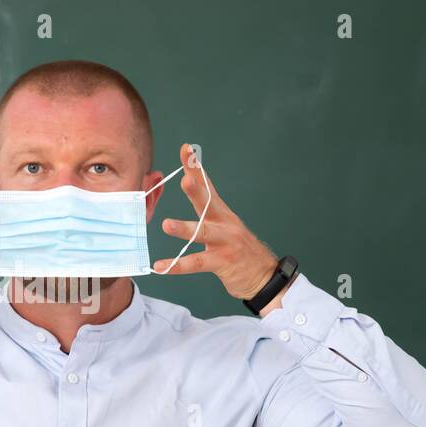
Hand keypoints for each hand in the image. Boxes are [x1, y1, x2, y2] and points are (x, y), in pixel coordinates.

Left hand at [154, 143, 292, 312]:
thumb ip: (204, 217)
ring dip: (184, 229)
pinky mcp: (223, 262)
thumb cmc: (239, 251)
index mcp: (222, 213)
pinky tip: (161, 267)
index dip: (196, 168)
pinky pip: (197, 263)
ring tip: (166, 225)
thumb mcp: (223, 229)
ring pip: (202, 233)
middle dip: (196, 189)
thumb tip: (190, 197)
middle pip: (208, 203)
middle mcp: (224, 224)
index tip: (186, 149)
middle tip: (184, 178)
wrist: (264, 276)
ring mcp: (225, 243)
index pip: (208, 186)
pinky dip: (177, 265)